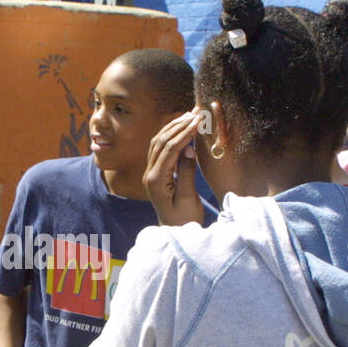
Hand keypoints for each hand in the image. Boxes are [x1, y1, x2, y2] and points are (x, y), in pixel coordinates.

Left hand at [144, 109, 206, 226]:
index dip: (184, 133)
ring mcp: (150, 173)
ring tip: (189, 115)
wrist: (175, 233)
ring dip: (173, 127)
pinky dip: (170, 136)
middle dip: (178, 125)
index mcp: (156, 180)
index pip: (169, 149)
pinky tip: (181, 128)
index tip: (198, 121)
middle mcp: (149, 174)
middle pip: (161, 141)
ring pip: (158, 142)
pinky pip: (160, 149)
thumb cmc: (184, 220)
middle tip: (195, 113)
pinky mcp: (156, 173)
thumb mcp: (188, 198)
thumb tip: (188, 148)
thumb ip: (186, 172)